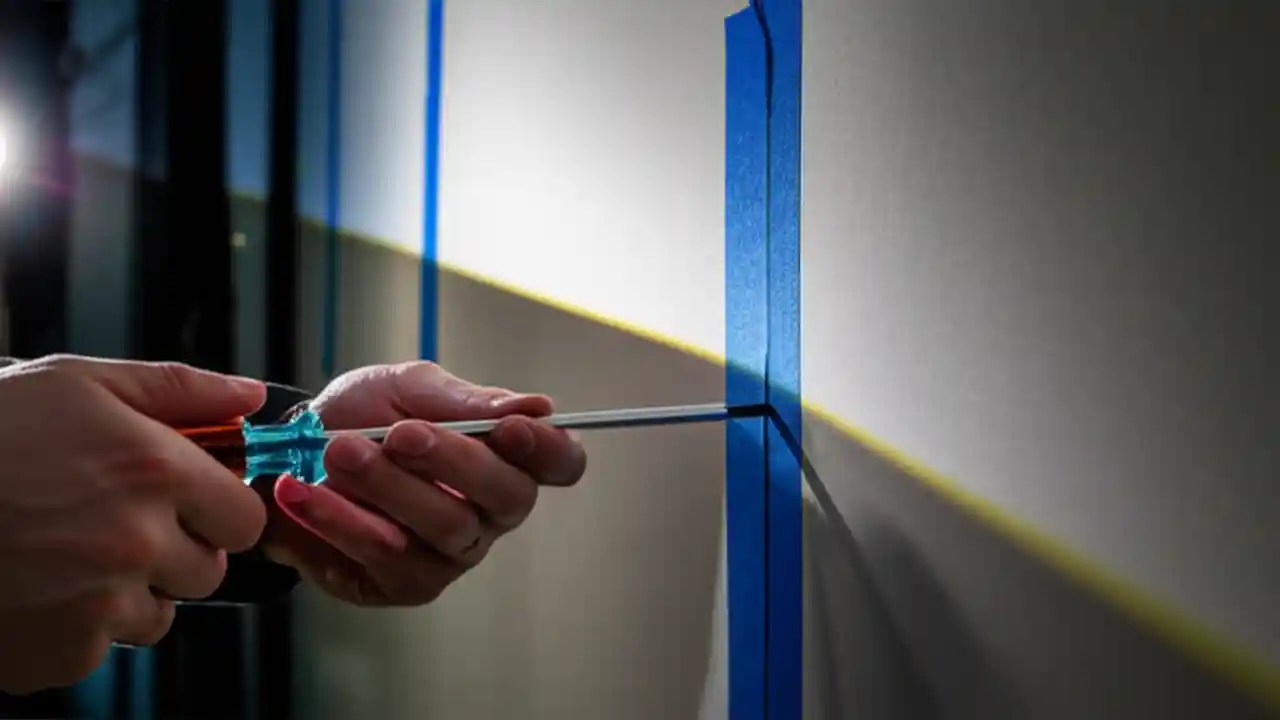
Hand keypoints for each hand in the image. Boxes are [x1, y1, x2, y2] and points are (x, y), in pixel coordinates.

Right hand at [0, 356, 267, 693]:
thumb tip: (250, 396)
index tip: (190, 505)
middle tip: (115, 526)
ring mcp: (99, 603)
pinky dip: (73, 629)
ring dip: (126, 594)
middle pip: (207, 572)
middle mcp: (137, 541)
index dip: (219, 513)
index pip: (245, 519)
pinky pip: (98, 649)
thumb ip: (179, 390)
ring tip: (64, 555)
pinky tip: (34, 588)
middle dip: (175, 553)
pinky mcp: (60, 652)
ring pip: (155, 615)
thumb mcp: (79, 383)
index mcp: (154, 471)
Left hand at [258, 361, 586, 606]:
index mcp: (506, 458)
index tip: (509, 428)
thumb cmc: (362, 416)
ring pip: (447, 527)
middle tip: (399, 433)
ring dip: (390, 486)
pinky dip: (341, 520)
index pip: (561, 463)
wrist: (286, 453)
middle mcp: (489, 513)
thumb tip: (540, 407)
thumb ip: (466, 401)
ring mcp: (449, 555)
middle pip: (509, 497)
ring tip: (337, 451)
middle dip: (454, 461)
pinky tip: (304, 490)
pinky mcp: (400, 584)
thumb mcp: (409, 390)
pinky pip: (385, 556)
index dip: (548, 450)